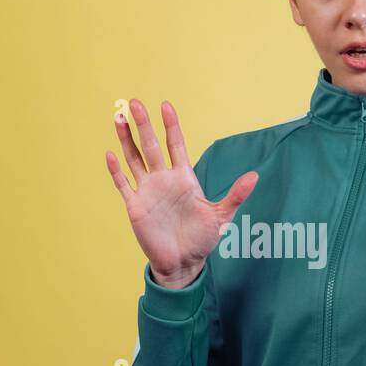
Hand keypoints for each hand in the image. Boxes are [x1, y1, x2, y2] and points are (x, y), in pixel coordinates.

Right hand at [105, 98, 257, 287]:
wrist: (183, 263)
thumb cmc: (203, 239)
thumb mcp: (222, 216)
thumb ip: (236, 194)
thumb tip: (255, 176)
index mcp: (184, 178)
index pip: (176, 145)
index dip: (170, 125)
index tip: (165, 105)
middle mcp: (163, 180)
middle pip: (151, 146)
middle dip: (143, 124)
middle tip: (135, 102)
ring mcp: (148, 192)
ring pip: (134, 159)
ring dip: (126, 139)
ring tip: (118, 117)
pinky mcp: (136, 207)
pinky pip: (123, 184)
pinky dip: (116, 170)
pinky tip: (110, 153)